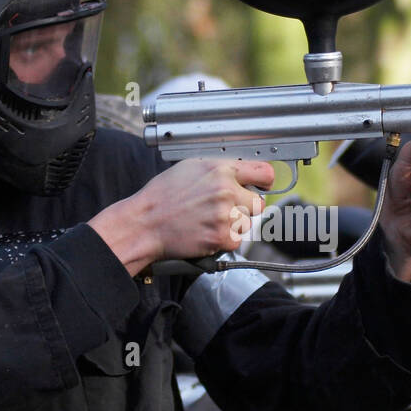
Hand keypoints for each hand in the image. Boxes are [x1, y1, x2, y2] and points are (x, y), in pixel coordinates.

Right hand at [89, 159, 271, 275]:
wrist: (145, 223)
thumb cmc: (162, 196)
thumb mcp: (190, 168)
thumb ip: (220, 170)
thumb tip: (240, 174)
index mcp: (220, 170)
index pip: (264, 172)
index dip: (265, 182)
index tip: (262, 187)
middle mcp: (226, 190)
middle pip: (258, 203)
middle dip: (245, 208)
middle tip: (224, 210)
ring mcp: (225, 215)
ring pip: (246, 223)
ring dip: (233, 225)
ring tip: (208, 221)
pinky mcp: (222, 237)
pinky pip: (236, 241)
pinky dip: (224, 240)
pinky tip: (205, 232)